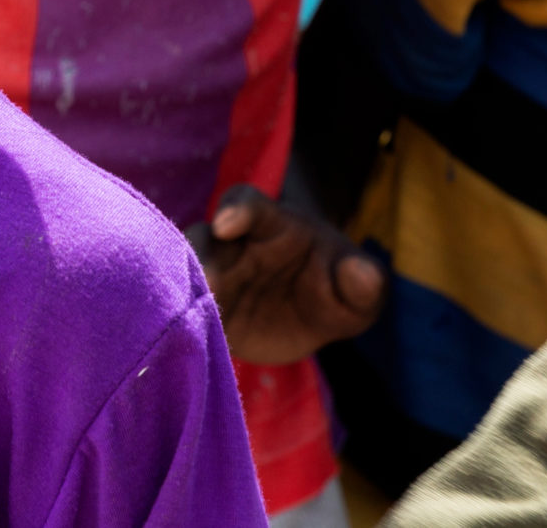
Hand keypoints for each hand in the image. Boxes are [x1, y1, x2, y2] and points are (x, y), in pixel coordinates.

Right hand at [187, 185, 384, 366]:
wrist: (313, 320)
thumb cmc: (336, 289)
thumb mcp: (360, 290)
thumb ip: (365, 282)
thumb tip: (362, 273)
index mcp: (270, 225)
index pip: (247, 204)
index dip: (237, 210)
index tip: (227, 225)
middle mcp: (231, 246)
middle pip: (201, 239)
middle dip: (198, 257)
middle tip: (208, 284)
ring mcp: (214, 279)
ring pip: (185, 276)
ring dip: (185, 293)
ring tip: (192, 318)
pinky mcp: (204, 313)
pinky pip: (185, 314)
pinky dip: (181, 323)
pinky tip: (188, 342)